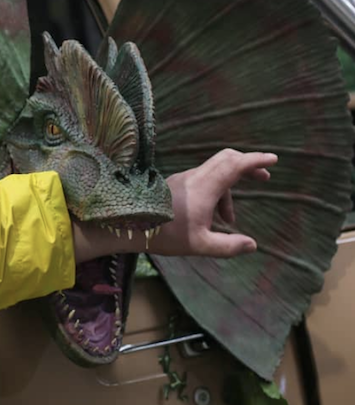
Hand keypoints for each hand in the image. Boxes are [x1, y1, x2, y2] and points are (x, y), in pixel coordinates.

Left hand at [71, 149, 276, 263]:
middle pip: (226, 159)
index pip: (236, 165)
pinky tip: (211, 216)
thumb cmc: (164, 234)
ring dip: (228, 190)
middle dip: (247, 165)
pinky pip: (203, 179)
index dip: (256, 160)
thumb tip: (252, 245)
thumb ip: (228, 245)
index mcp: (205, 186)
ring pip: (215, 172)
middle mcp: (195, 177)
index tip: (274, 159)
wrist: (129, 224)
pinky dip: (215, 191)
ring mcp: (184, 178)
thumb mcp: (200, 245)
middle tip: (264, 177)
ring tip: (229, 220)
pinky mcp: (176, 184)